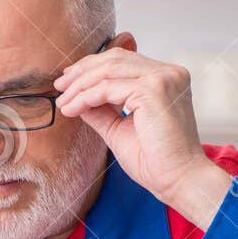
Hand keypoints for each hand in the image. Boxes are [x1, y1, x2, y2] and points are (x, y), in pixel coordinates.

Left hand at [55, 48, 231, 229]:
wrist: (179, 180)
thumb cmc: (155, 161)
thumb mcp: (119, 128)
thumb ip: (101, 110)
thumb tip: (76, 98)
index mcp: (166, 78)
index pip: (123, 60)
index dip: (92, 67)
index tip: (68, 80)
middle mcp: (168, 72)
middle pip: (114, 58)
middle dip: (81, 71)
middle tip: (58, 85)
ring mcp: (163, 78)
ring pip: (109, 69)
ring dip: (80, 85)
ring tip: (62, 101)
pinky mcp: (153, 90)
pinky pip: (107, 88)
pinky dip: (85, 97)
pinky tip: (72, 109)